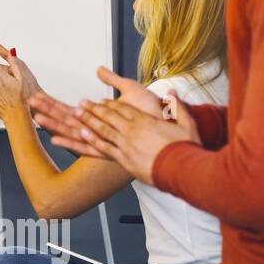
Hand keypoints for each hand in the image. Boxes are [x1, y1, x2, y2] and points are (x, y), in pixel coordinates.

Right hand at [28, 66, 164, 158]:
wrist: (168, 123)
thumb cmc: (153, 112)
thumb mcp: (129, 90)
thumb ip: (112, 80)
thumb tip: (98, 70)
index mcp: (99, 117)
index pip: (71, 109)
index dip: (54, 102)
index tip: (38, 95)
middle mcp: (97, 128)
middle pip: (66, 118)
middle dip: (47, 109)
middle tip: (30, 101)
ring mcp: (101, 138)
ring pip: (71, 130)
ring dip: (53, 123)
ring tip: (36, 116)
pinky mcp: (109, 148)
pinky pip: (85, 146)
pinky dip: (69, 142)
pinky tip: (55, 138)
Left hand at [71, 91, 201, 183]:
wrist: (183, 171)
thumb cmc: (185, 148)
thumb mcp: (187, 123)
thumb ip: (177, 106)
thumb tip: (172, 92)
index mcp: (144, 121)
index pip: (123, 108)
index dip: (110, 104)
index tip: (101, 101)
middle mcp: (132, 131)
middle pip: (108, 116)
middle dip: (93, 109)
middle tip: (81, 103)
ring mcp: (126, 146)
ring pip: (103, 130)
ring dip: (88, 121)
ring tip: (76, 114)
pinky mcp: (124, 160)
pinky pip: (105, 147)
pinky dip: (93, 139)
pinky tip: (83, 135)